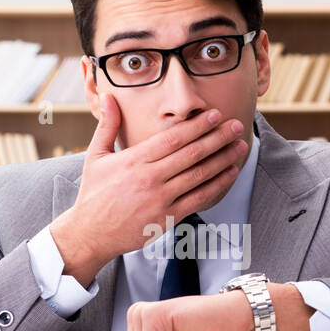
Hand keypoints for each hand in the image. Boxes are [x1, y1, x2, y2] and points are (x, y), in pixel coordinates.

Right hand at [49, 93, 247, 286]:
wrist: (90, 233)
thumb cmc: (94, 194)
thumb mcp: (96, 155)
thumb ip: (107, 125)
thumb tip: (109, 97)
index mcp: (134, 160)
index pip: (172, 138)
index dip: (197, 126)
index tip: (214, 115)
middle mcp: (149, 178)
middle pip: (191, 154)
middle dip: (217, 138)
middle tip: (236, 126)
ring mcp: (160, 199)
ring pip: (198, 175)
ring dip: (222, 159)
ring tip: (239, 147)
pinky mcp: (167, 218)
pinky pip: (198, 199)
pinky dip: (217, 185)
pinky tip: (229, 174)